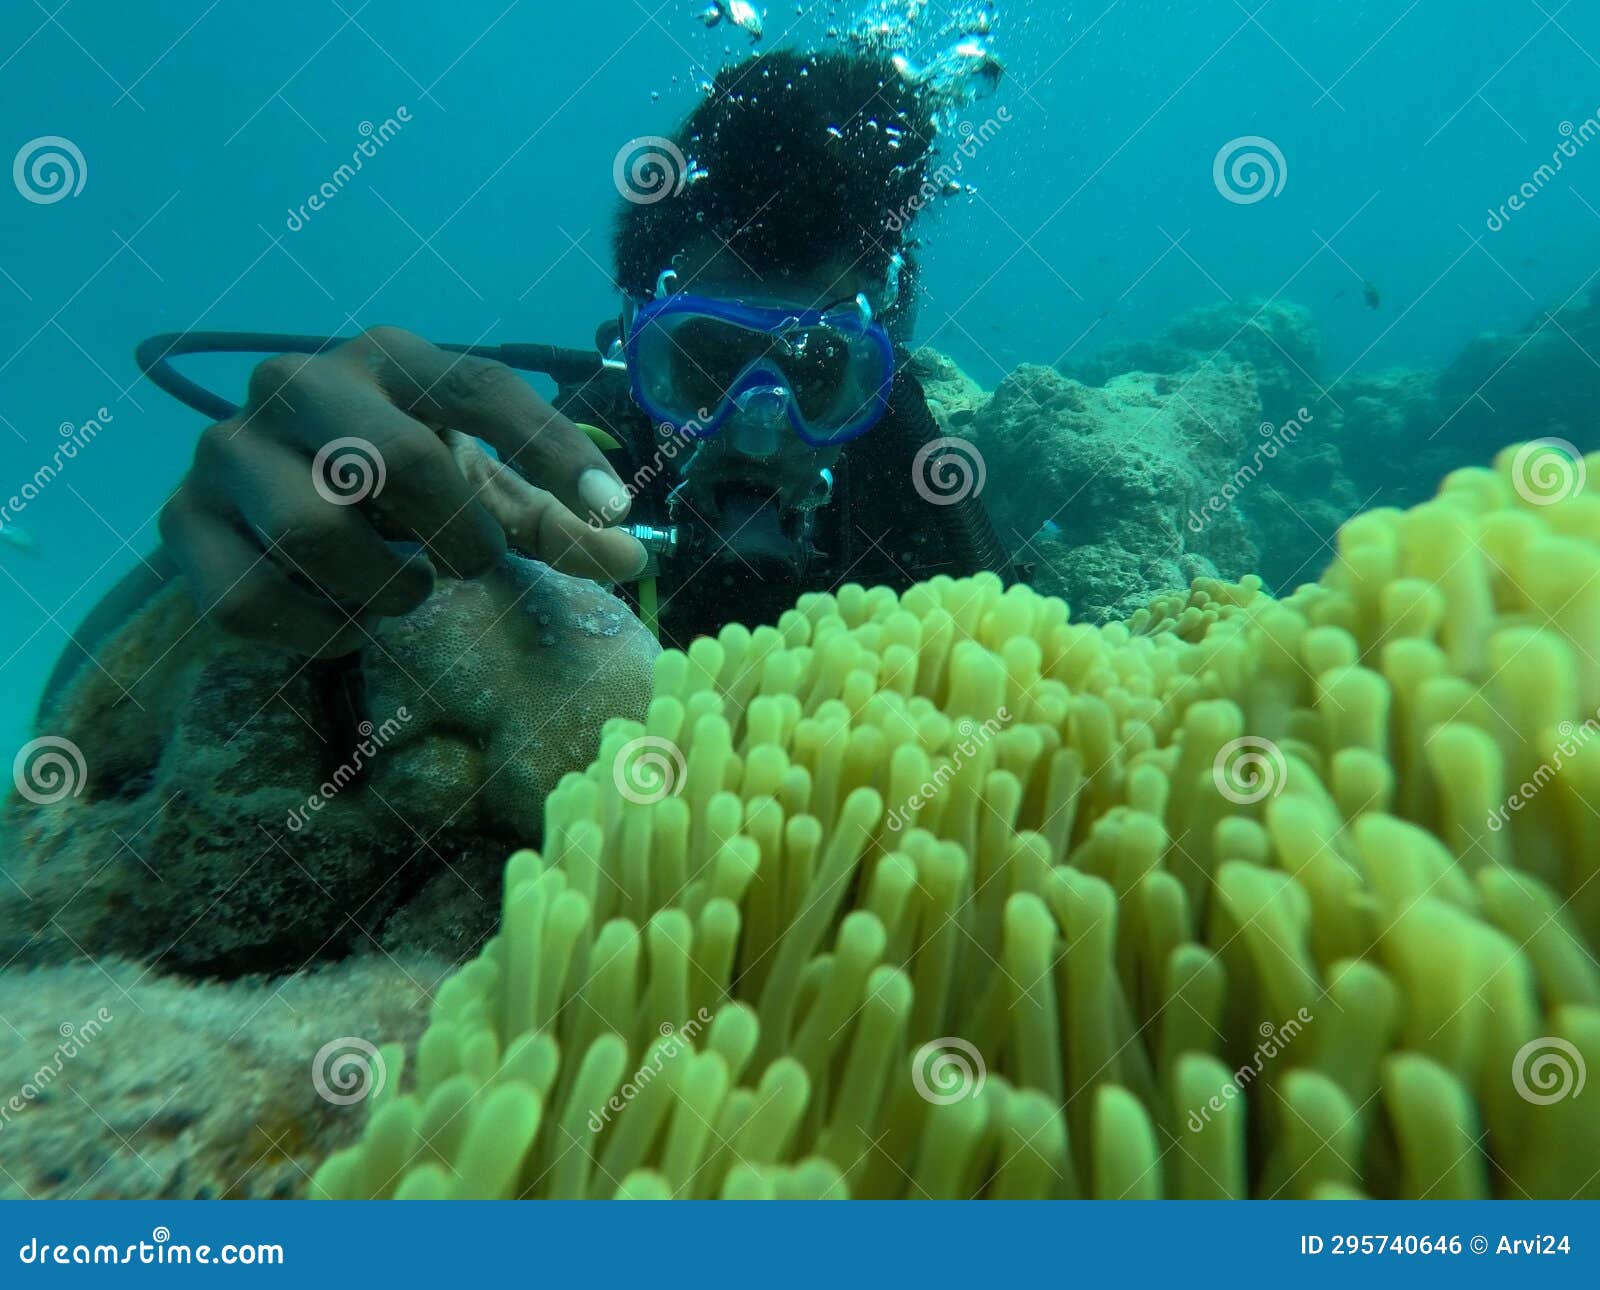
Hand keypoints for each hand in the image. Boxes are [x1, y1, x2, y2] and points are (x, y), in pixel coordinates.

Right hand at [159, 326, 644, 655]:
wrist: (260, 500)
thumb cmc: (396, 489)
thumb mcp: (478, 491)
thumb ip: (554, 523)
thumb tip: (633, 556)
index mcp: (390, 357)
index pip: (483, 387)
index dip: (553, 451)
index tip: (612, 513)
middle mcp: (299, 381)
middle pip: (392, 456)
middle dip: (453, 532)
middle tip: (468, 566)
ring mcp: (228, 447)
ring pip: (314, 530)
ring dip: (384, 587)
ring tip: (402, 592)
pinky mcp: (180, 519)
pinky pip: (252, 598)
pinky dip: (318, 631)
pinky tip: (342, 619)